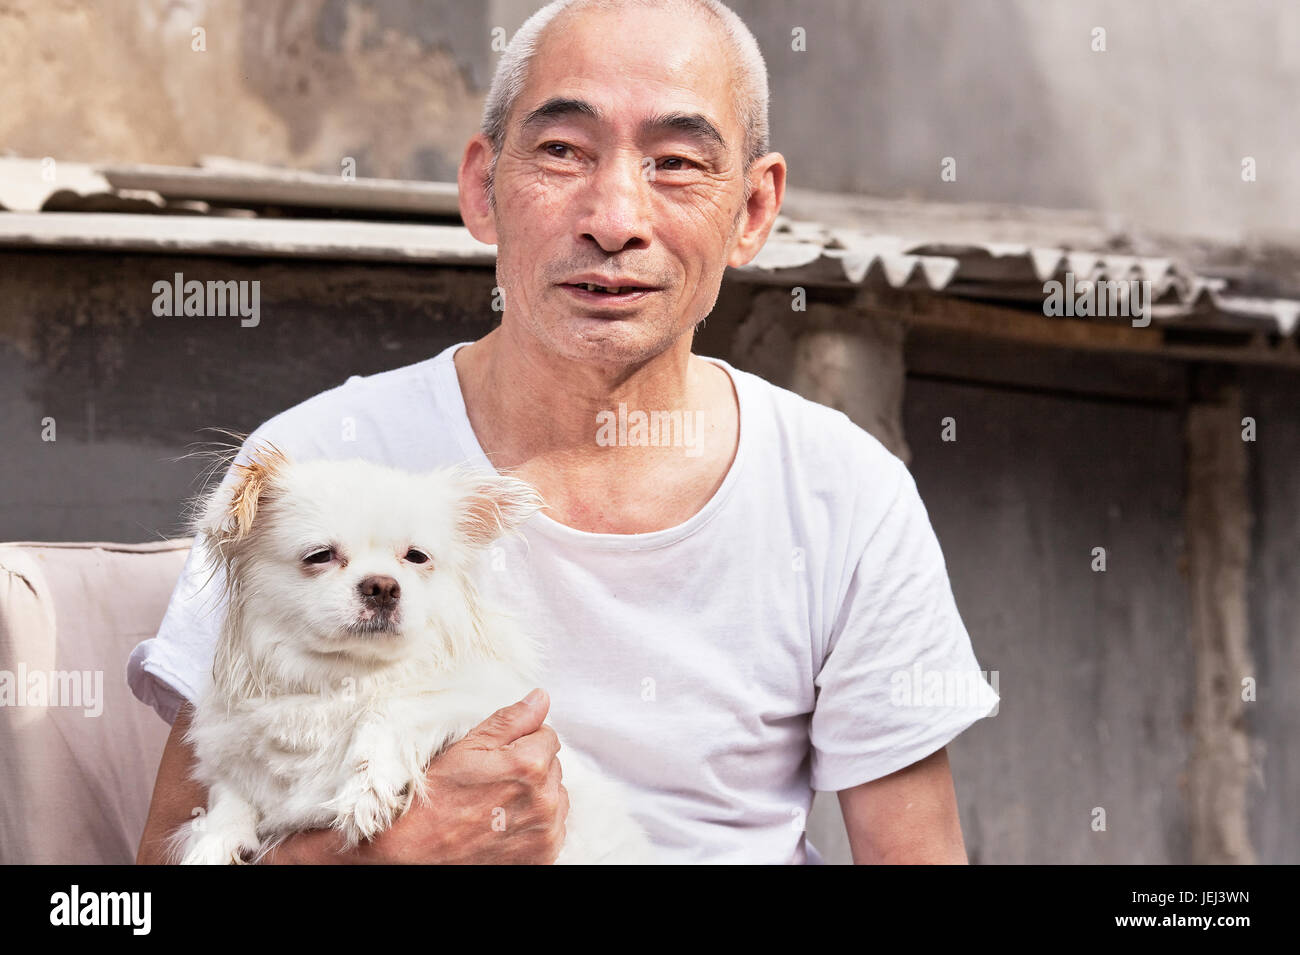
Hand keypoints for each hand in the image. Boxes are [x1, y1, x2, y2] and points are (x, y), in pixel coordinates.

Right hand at [359, 687, 568, 863]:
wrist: (417, 857)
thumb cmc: (436, 801)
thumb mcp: (466, 748)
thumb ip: (510, 720)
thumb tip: (541, 698)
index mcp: (529, 764)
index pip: (547, 735)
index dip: (520, 741)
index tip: (497, 757)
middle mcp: (546, 798)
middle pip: (552, 765)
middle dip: (529, 768)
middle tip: (492, 783)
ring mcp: (547, 831)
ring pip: (556, 796)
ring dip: (536, 796)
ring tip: (497, 806)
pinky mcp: (545, 855)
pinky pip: (554, 827)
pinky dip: (536, 824)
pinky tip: (505, 826)